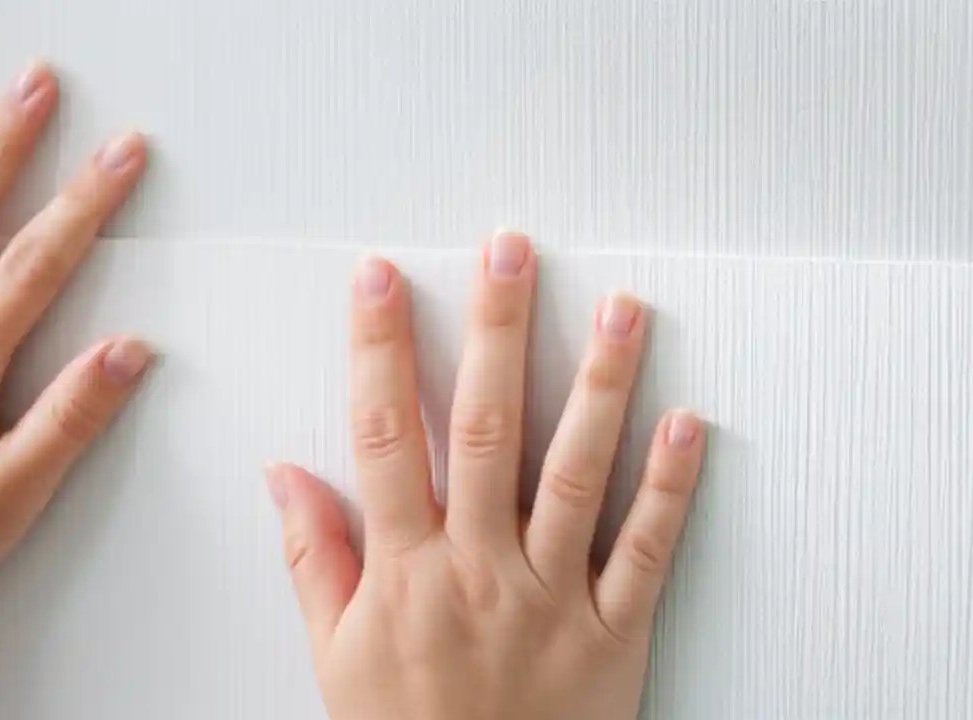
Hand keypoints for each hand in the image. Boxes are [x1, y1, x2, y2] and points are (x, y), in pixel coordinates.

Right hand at [268, 233, 705, 719]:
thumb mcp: (336, 657)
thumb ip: (317, 558)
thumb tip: (287, 475)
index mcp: (405, 571)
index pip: (385, 436)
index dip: (379, 350)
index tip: (380, 281)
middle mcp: (479, 570)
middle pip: (484, 429)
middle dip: (495, 331)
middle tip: (508, 252)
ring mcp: (552, 598)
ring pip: (575, 472)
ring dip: (599, 384)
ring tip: (618, 309)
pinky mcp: (613, 633)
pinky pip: (645, 551)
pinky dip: (669, 487)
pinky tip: (685, 423)